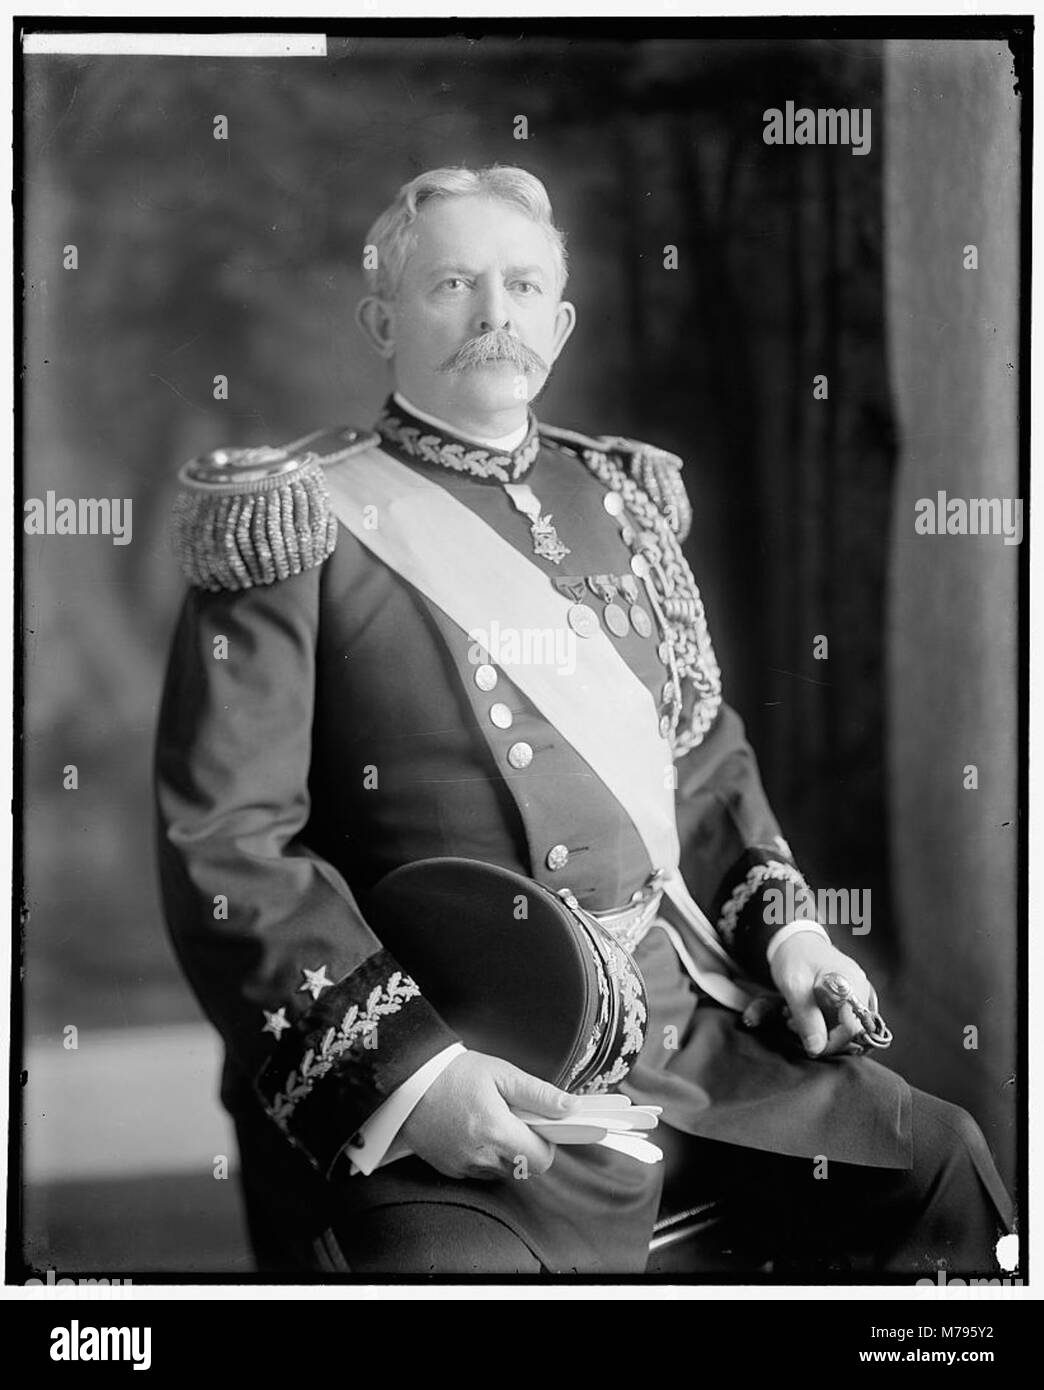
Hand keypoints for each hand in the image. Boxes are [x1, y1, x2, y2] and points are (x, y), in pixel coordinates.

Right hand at [399, 1050, 580, 1180]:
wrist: (408, 1080)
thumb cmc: (455, 1072)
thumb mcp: (501, 1073)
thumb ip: (539, 1094)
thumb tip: (572, 1108)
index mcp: (496, 1130)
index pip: (541, 1160)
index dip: (547, 1142)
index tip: (539, 1125)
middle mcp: (480, 1155)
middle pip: (523, 1168)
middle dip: (526, 1146)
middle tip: (514, 1118)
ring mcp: (463, 1165)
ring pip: (502, 1172)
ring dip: (505, 1153)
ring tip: (491, 1121)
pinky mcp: (449, 1169)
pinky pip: (480, 1172)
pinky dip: (484, 1156)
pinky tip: (474, 1130)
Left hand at [761, 932, 873, 1058]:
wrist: (795, 938)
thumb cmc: (794, 956)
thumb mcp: (794, 988)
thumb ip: (806, 1019)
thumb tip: (817, 1049)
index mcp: (852, 984)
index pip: (853, 1028)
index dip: (832, 1043)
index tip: (811, 1046)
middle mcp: (861, 989)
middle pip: (852, 1031)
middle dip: (823, 1036)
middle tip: (795, 1025)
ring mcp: (857, 992)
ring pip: (845, 1027)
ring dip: (820, 1029)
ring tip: (796, 1018)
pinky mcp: (850, 996)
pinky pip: (841, 1019)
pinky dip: (823, 1022)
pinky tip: (805, 1013)